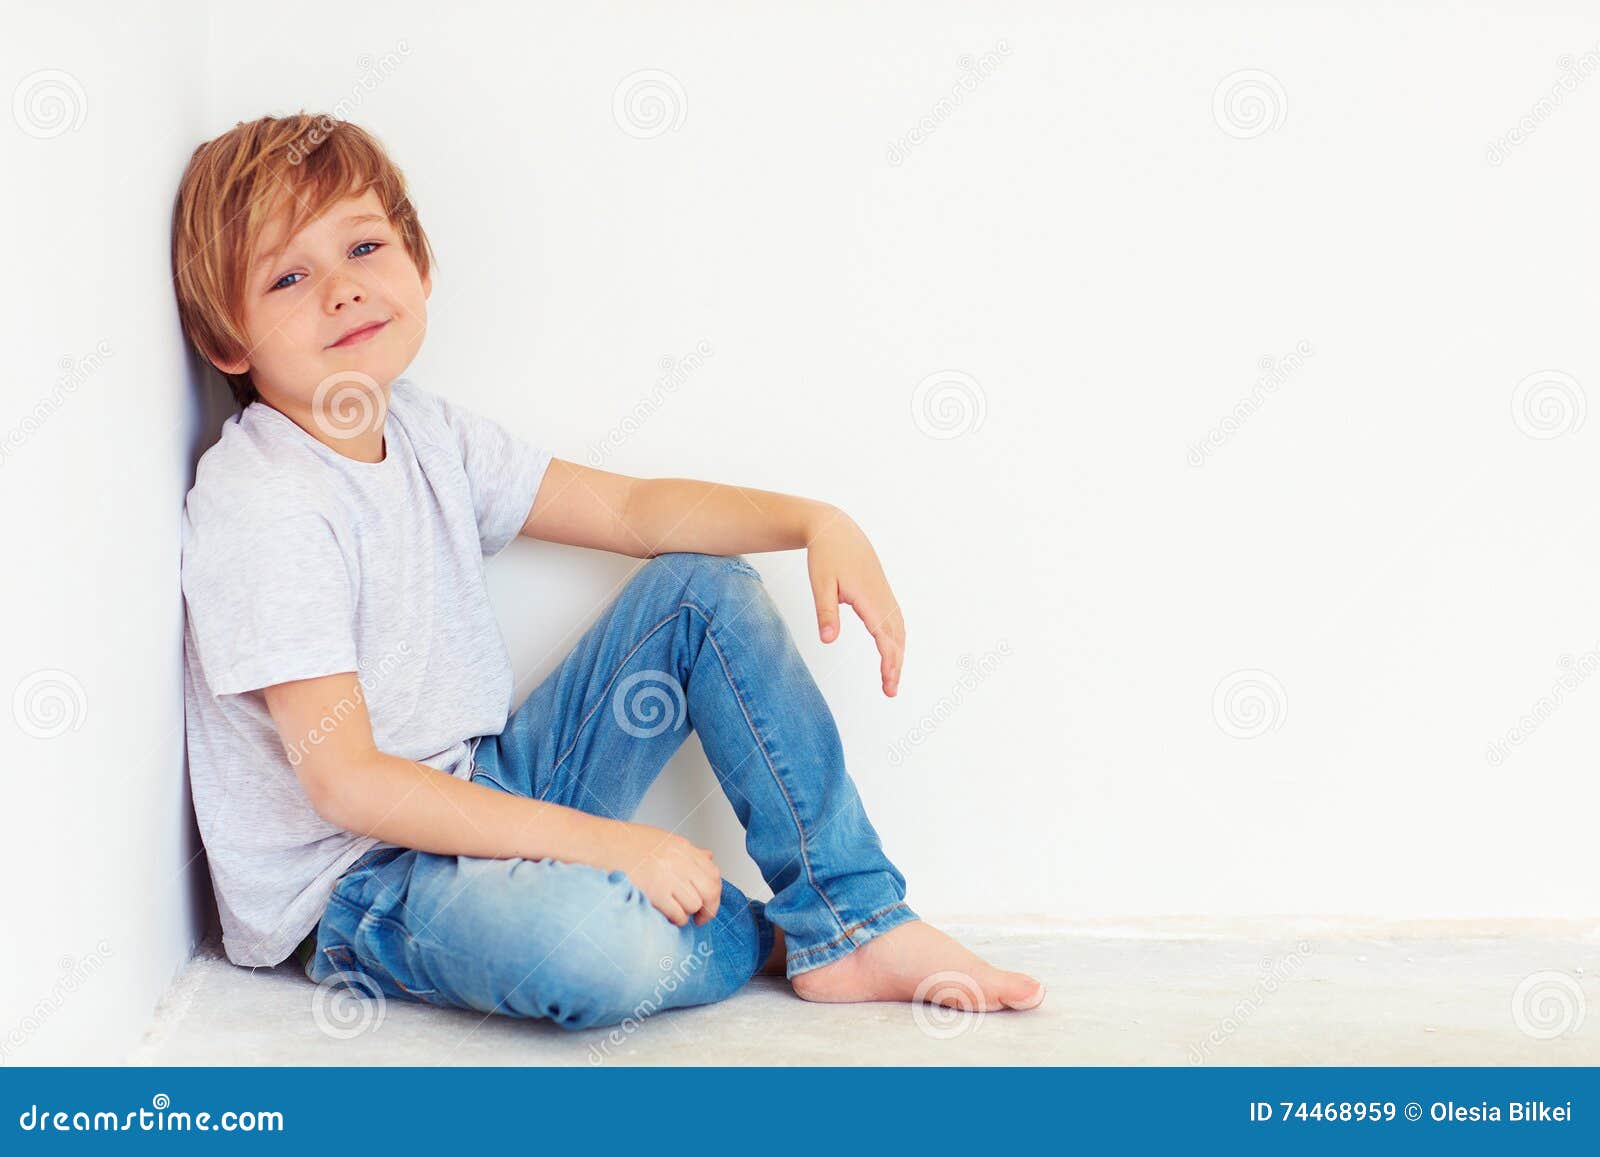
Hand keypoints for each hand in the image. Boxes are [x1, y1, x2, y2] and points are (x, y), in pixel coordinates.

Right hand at [590, 819, 721, 926]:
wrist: (593, 844)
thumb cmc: (620, 843)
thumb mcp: (659, 839)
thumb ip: (686, 852)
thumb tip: (708, 856)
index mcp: (681, 847)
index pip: (713, 871)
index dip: (714, 891)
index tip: (707, 901)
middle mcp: (678, 860)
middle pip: (710, 890)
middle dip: (709, 908)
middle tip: (700, 917)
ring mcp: (667, 876)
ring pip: (695, 904)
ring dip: (687, 914)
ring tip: (674, 913)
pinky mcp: (654, 892)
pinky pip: (678, 914)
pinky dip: (675, 920)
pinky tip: (665, 916)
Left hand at [805, 508, 905, 696]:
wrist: (837, 529)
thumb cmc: (827, 556)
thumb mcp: (820, 583)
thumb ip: (825, 612)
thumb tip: (828, 640)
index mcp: (869, 598)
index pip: (884, 637)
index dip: (889, 662)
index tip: (888, 683)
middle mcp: (882, 598)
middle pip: (897, 638)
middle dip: (896, 666)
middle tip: (890, 691)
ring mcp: (885, 596)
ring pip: (899, 631)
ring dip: (898, 655)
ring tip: (891, 678)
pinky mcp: (883, 593)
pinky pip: (896, 622)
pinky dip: (897, 641)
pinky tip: (892, 652)